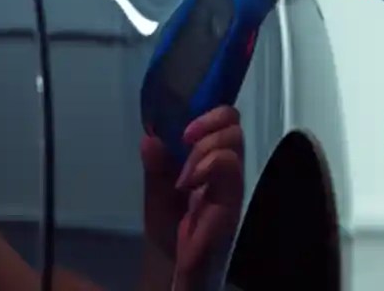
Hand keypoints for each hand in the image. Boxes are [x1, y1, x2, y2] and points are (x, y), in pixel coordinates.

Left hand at [140, 106, 244, 286]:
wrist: (171, 268)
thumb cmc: (168, 231)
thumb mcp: (156, 193)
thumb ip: (155, 166)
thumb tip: (149, 136)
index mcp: (210, 161)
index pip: (224, 122)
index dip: (210, 114)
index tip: (184, 128)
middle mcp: (226, 170)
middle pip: (233, 126)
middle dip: (208, 127)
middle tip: (185, 143)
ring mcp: (230, 187)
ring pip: (233, 145)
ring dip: (205, 150)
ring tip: (185, 174)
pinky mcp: (230, 204)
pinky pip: (229, 172)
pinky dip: (208, 167)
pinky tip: (189, 184)